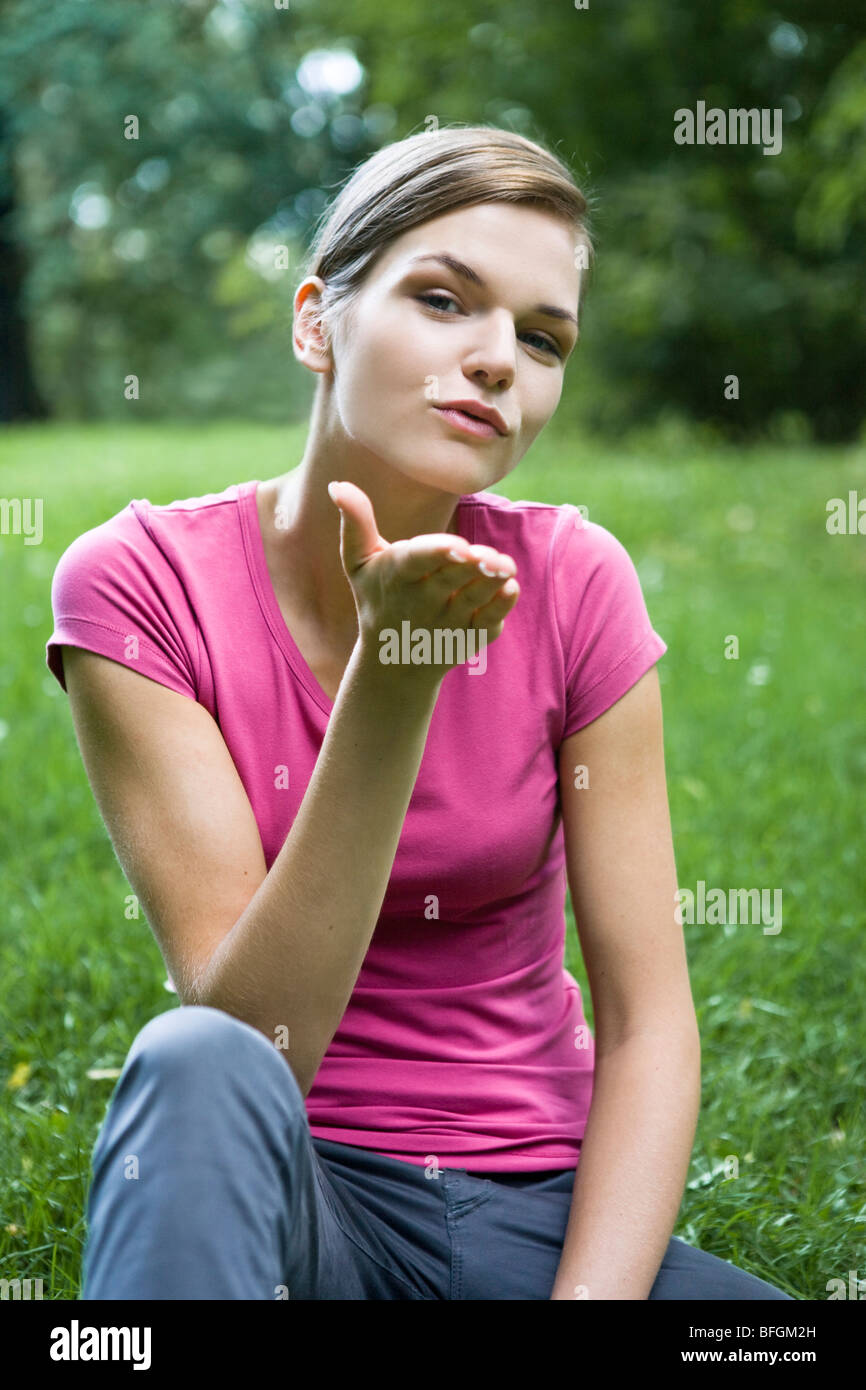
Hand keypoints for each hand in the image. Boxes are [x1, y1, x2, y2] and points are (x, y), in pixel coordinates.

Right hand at [327, 480, 519, 679]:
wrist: (392, 664)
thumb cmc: (377, 598)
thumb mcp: (359, 563)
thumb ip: (355, 523)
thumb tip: (336, 484)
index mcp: (397, 576)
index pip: (417, 561)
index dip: (437, 552)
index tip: (458, 545)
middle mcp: (423, 601)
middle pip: (451, 578)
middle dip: (472, 567)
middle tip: (491, 556)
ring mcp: (449, 621)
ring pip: (474, 598)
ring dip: (491, 582)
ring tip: (505, 566)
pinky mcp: (470, 636)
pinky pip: (488, 622)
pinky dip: (500, 607)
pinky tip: (510, 588)